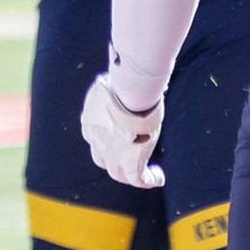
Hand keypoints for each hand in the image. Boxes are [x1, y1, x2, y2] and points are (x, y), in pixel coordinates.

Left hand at [81, 73, 165, 187]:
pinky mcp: (130, 163)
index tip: (121, 133)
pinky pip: (138, 179)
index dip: (107, 137)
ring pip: (118, 173)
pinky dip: (149, 180)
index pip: (96, 136)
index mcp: (90, 122)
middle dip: (114, 159)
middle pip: (102, 159)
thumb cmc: (123, 83)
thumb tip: (125, 70)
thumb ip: (116, 84)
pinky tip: (158, 178)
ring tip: (148, 172)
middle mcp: (96, 141)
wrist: (129, 95)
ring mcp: (112, 155)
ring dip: (131, 174)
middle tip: (131, 156)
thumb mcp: (113, 82)